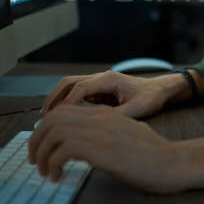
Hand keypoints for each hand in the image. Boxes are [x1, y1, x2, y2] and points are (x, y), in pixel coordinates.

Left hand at [28, 104, 184, 193]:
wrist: (171, 161)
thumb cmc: (153, 153)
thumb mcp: (128, 134)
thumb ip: (108, 131)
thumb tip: (89, 143)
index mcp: (105, 113)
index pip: (64, 110)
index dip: (46, 128)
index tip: (43, 146)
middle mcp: (99, 117)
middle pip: (53, 118)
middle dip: (37, 140)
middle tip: (36, 160)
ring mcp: (100, 131)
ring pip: (52, 132)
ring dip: (42, 153)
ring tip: (45, 171)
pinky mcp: (100, 149)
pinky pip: (62, 151)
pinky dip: (53, 165)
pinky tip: (57, 176)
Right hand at [41, 70, 190, 118]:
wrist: (160, 90)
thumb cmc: (151, 98)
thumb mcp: (139, 109)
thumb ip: (120, 115)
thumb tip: (101, 125)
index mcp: (109, 80)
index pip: (81, 88)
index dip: (68, 102)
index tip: (58, 118)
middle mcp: (101, 78)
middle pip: (69, 82)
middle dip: (54, 98)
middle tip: (43, 116)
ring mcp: (99, 82)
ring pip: (71, 86)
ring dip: (58, 99)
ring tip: (47, 117)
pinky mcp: (99, 89)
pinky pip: (78, 93)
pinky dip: (66, 102)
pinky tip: (61, 117)